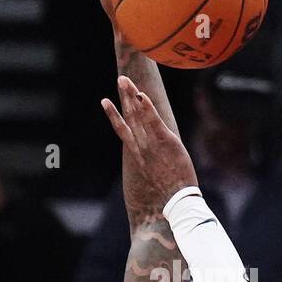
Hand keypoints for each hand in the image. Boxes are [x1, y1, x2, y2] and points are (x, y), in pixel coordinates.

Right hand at [102, 75, 196, 207]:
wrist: (176, 203)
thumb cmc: (168, 193)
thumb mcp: (154, 176)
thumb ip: (150, 163)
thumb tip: (150, 162)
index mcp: (137, 154)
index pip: (122, 130)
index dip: (114, 114)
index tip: (105, 101)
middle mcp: (140, 147)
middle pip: (129, 117)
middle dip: (123, 97)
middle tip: (119, 79)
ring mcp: (152, 144)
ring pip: (138, 116)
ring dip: (131, 96)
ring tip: (125, 80)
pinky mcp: (166, 142)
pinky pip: (154, 122)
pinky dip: (147, 109)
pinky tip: (141, 95)